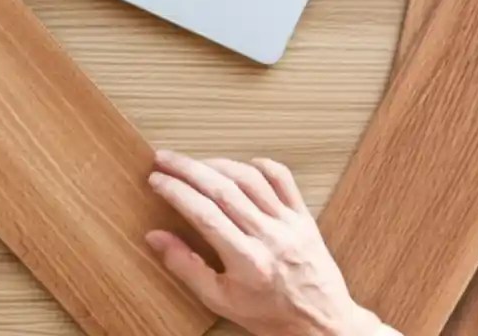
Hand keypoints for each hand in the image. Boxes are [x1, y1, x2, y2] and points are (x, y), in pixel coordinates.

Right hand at [145, 152, 396, 335]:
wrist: (322, 324)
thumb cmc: (270, 316)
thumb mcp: (220, 301)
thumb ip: (185, 267)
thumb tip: (155, 237)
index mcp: (247, 261)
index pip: (204, 213)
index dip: (176, 191)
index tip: (156, 179)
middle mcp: (269, 237)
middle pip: (223, 189)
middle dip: (188, 168)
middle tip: (163, 158)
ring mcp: (290, 224)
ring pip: (250, 179)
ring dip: (218, 164)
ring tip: (195, 163)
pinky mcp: (304, 217)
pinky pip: (284, 180)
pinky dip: (261, 166)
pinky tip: (241, 165)